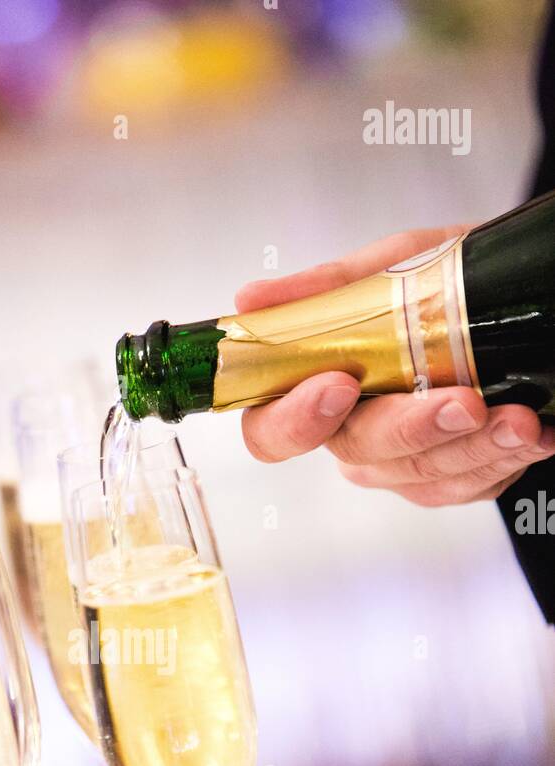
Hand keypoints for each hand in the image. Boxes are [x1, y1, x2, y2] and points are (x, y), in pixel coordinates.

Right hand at [236, 228, 554, 504]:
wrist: (513, 294)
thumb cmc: (442, 281)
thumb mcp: (388, 266)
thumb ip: (325, 290)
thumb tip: (250, 300)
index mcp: (317, 391)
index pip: (272, 431)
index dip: (295, 421)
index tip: (340, 385)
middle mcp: (353, 435)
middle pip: (359, 454)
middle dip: (415, 430)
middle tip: (465, 402)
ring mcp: (402, 463)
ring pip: (422, 477)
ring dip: (476, 449)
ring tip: (519, 418)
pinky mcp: (451, 480)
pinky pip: (468, 487)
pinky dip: (505, 461)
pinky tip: (532, 435)